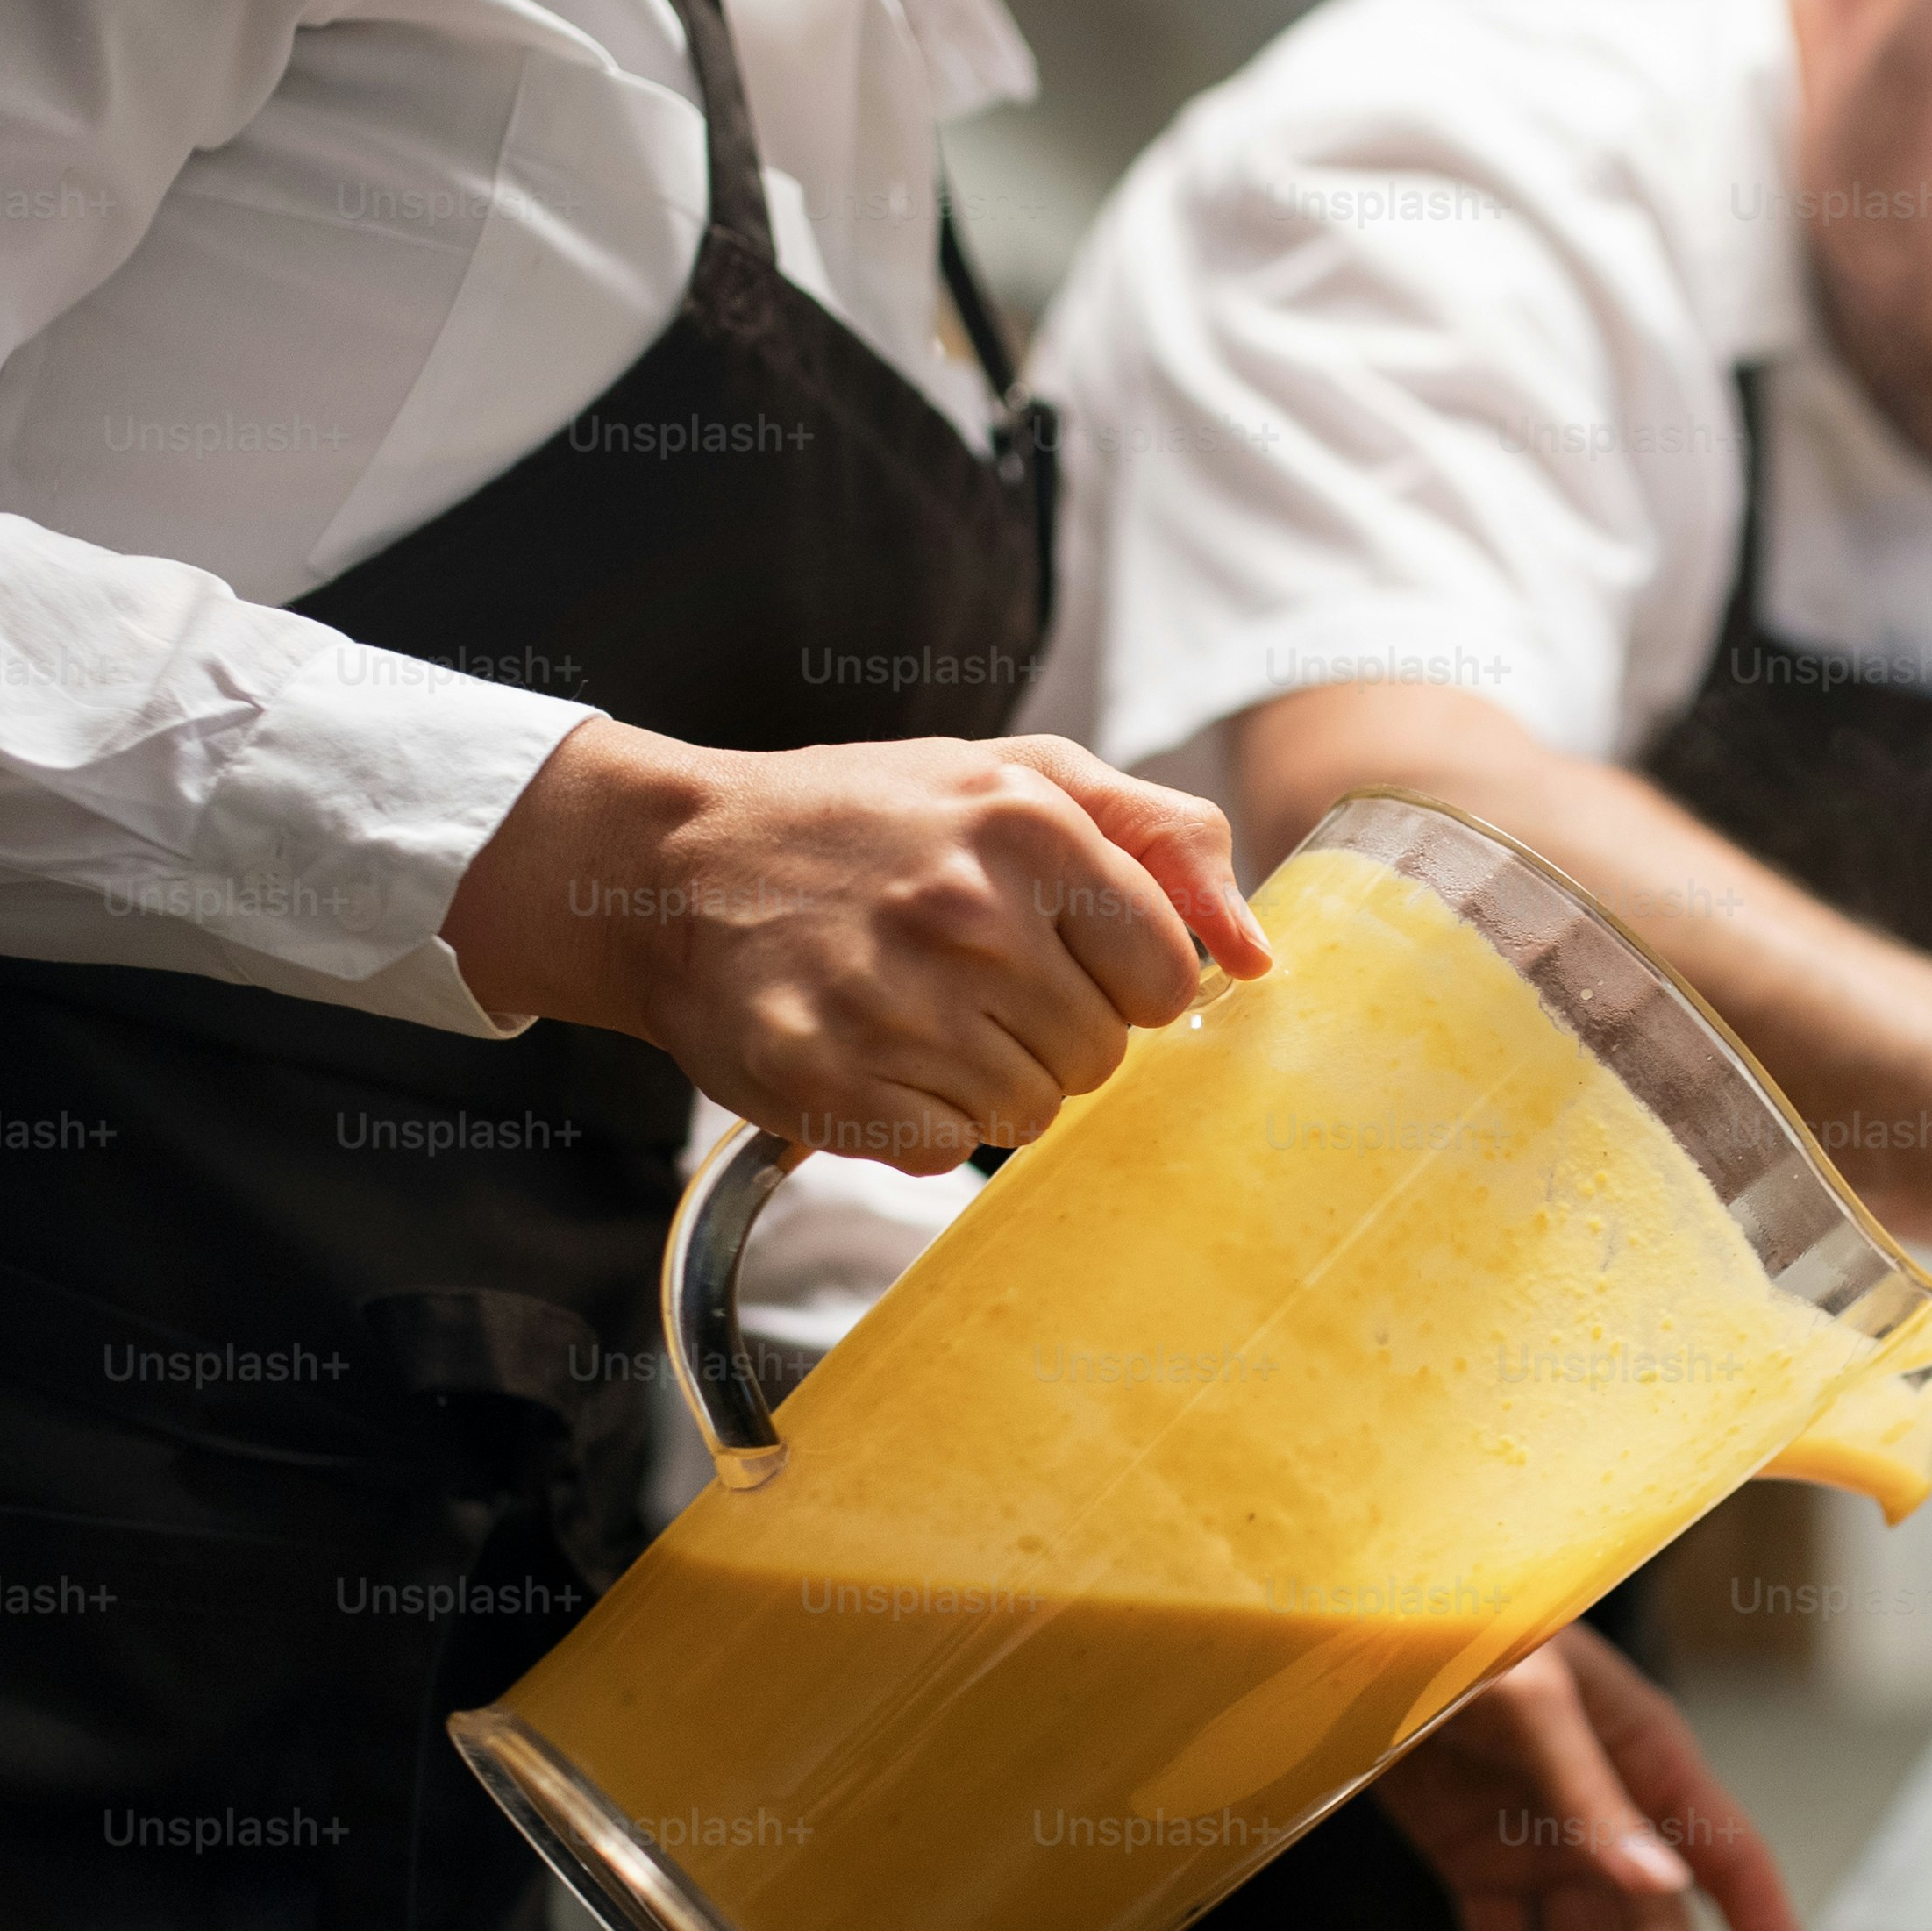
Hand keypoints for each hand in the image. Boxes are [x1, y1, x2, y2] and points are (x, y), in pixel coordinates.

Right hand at [440, 721, 1272, 1168]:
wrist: (671, 867)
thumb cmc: (866, 822)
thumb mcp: (1018, 777)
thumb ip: (1160, 841)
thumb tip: (1260, 954)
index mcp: (1031, 826)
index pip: (1170, 979)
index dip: (1124, 984)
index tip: (1061, 959)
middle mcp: (967, 911)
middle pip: (1102, 1058)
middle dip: (1052, 1033)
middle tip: (967, 981)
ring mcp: (893, 1000)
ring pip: (1030, 1115)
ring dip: (984, 1081)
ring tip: (912, 1011)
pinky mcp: (827, 1079)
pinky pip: (946, 1153)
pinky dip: (918, 1122)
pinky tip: (870, 1054)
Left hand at [1376, 1624, 1799, 1930]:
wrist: (1360, 1623)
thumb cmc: (1467, 1631)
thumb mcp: (1538, 1706)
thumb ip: (1593, 1796)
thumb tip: (1659, 1880)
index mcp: (1643, 1755)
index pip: (1727, 1849)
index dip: (1763, 1917)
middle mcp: (1601, 1806)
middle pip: (1649, 1916)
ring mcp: (1538, 1835)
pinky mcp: (1472, 1854)